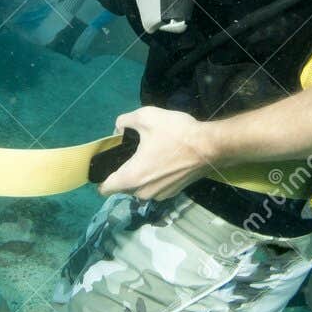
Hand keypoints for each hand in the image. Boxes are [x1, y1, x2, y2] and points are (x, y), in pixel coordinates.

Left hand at [98, 106, 216, 199]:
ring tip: (152, 156)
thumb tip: (119, 127)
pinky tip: (165, 161)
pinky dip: (156, 178)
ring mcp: (160, 195)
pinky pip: (156, 187)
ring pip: (141, 188)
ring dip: (142, 176)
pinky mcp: (173, 193)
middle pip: (123, 187)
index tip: (108, 165)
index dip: (101, 178)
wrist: (210, 147)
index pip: (105, 189)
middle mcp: (143, 192)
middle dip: (125, 172)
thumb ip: (124, 121)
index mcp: (132, 178)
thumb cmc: (176, 134)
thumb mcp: (146, 117)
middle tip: (134, 153)